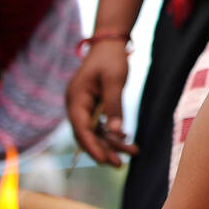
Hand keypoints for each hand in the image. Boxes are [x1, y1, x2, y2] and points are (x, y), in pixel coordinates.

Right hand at [66, 41, 137, 166]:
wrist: (111, 43)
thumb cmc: (111, 59)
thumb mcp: (115, 81)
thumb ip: (114, 106)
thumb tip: (117, 132)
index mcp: (75, 99)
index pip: (80, 129)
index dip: (91, 146)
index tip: (103, 160)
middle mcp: (76, 105)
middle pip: (87, 134)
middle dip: (103, 150)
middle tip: (119, 165)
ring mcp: (84, 107)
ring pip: (96, 132)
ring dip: (112, 144)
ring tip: (132, 154)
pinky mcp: (93, 106)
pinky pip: (101, 125)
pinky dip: (114, 134)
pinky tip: (129, 143)